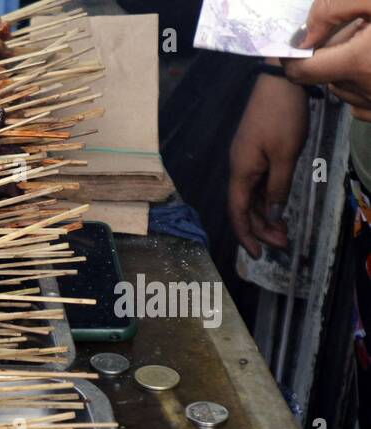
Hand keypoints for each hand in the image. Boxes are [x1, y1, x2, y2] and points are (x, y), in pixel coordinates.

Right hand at [227, 73, 308, 256]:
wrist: (280, 80)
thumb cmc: (281, 116)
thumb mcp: (286, 155)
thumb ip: (278, 187)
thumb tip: (272, 213)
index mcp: (241, 172)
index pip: (237, 213)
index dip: (246, 235)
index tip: (258, 254)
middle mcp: (239, 169)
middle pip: (244, 208)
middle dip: (261, 229)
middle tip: (283, 244)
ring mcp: (247, 160)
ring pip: (252, 197)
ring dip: (265, 215)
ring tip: (284, 230)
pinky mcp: (255, 152)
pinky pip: (258, 183)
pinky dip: (268, 198)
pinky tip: (279, 205)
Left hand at [291, 3, 370, 116]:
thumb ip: (334, 9)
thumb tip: (306, 35)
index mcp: (358, 62)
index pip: (301, 70)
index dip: (294, 54)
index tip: (301, 41)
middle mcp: (366, 90)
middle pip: (322, 76)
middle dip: (330, 53)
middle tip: (357, 30)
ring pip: (341, 87)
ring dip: (346, 67)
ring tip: (369, 45)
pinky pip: (360, 102)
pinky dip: (361, 84)